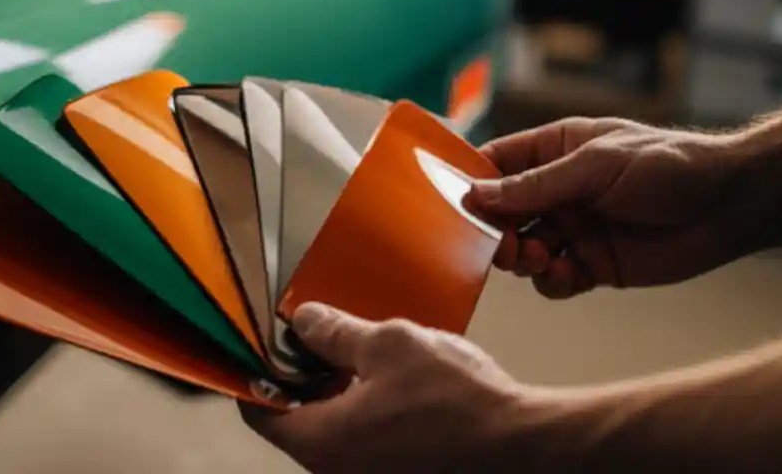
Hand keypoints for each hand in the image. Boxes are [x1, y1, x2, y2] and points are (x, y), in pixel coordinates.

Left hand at [241, 303, 553, 473]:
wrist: (524, 446)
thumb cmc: (458, 400)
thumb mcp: (388, 345)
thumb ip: (335, 333)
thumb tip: (304, 322)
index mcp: (322, 442)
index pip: (260, 412)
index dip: (257, 373)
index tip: (265, 345)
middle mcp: (338, 471)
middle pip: (297, 421)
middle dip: (304, 378)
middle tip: (318, 339)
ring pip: (335, 431)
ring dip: (339, 393)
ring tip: (362, 354)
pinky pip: (366, 443)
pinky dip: (367, 412)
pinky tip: (393, 383)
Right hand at [468, 117, 752, 298]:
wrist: (729, 205)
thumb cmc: (667, 165)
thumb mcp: (594, 165)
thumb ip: (535, 185)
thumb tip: (476, 194)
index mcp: (553, 152)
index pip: (495, 165)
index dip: (471, 183)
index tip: (451, 204)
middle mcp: (557, 191)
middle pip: (501, 214)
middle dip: (493, 230)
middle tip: (501, 244)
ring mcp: (573, 229)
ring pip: (522, 250)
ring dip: (520, 258)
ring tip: (538, 257)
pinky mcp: (592, 264)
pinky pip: (553, 280)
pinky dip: (550, 281)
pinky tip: (565, 273)